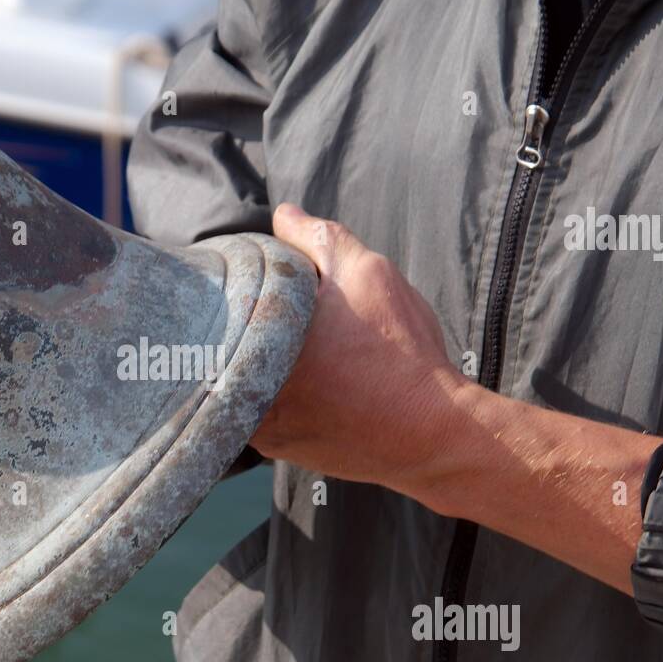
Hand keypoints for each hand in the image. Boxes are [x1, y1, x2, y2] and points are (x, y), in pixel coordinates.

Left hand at [251, 204, 470, 497]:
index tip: (271, 279)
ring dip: (264, 357)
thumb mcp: (365, 273)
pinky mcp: (277, 448)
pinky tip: (313, 379)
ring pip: (245, 374)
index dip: (249, 282)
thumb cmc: (401, 351)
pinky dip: (278, 390)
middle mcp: (247, 388)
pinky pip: (261, 408)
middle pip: (232, 339)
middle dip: (256, 321)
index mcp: (258, 341)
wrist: (434, 433)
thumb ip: (317, 237)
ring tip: (307, 346)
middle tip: (292, 313)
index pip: (228, 299)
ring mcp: (259, 425)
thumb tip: (282, 214)